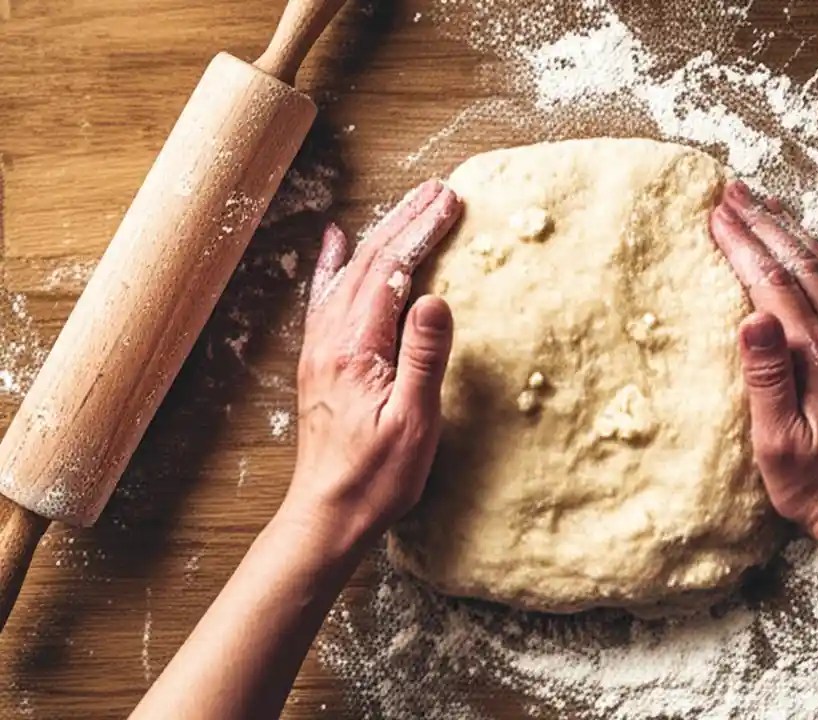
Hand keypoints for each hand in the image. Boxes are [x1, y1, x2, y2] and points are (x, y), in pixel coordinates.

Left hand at [284, 179, 461, 549]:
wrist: (328, 513)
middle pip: (370, 263)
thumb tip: (436, 298)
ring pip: (351, 274)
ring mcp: (321, 348)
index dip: (422, 232)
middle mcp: (330, 339)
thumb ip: (423, 357)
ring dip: (382, 235)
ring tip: (409, 206)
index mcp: (355, 348)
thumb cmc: (376, 476)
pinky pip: (327, 297)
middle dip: (406, 222)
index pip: (392, 272)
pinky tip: (337, 242)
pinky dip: (336, 264)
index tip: (451, 202)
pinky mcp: (321, 360)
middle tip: (440, 191)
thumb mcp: (413, 421)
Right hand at [710, 180, 817, 538]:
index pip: (772, 284)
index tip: (715, 214)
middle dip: (763, 223)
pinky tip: (815, 242)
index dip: (742, 245)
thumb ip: (766, 378)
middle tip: (732, 191)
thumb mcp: (776, 441)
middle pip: (799, 264)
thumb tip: (752, 319)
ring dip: (791, 231)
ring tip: (763, 203)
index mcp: (816, 356)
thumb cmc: (812, 483)